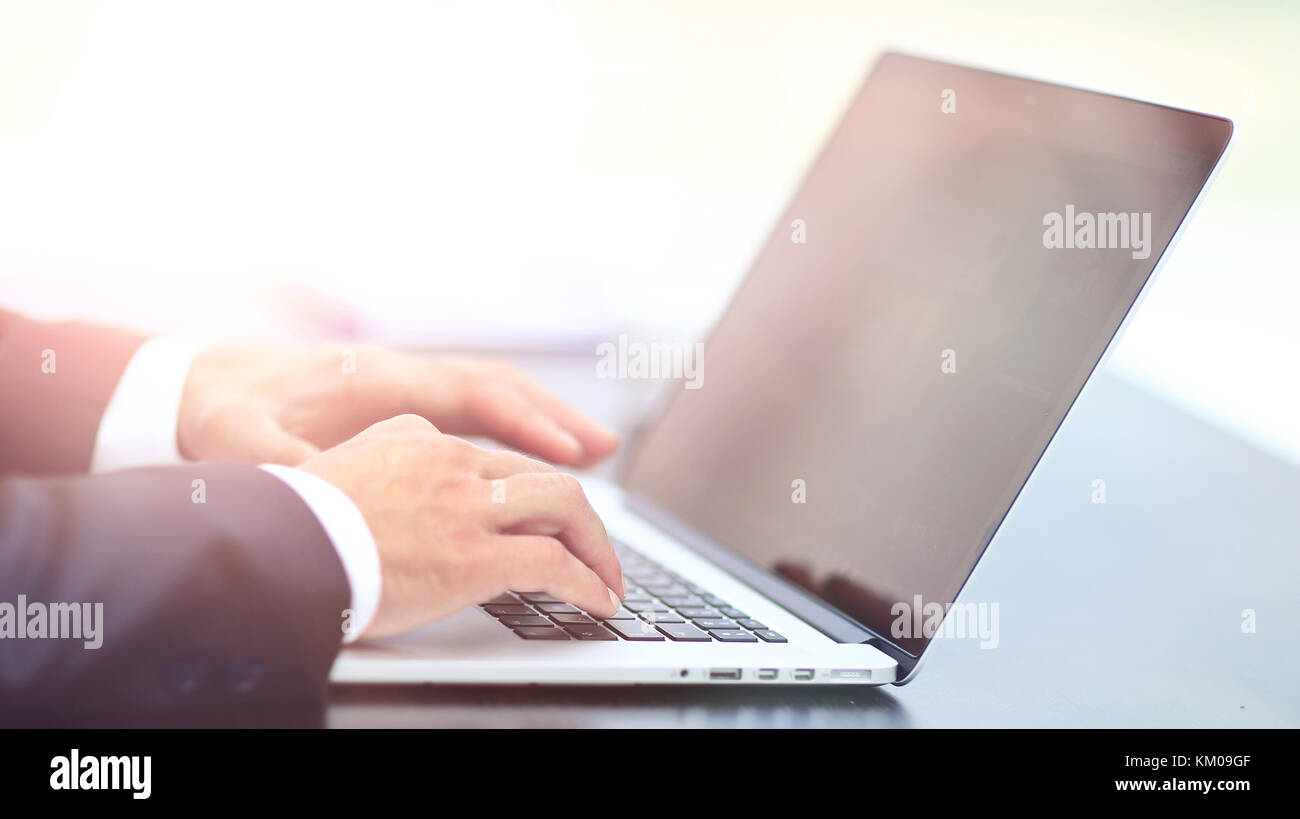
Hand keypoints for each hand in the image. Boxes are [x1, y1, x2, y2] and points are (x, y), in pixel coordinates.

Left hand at [178, 343, 618, 466]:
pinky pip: (474, 409)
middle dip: (554, 416)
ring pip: (492, 394)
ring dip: (544, 418)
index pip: (467, 393)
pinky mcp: (401, 403)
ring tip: (596, 450)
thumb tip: (326, 485)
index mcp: (377, 379)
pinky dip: (515, 425)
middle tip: (606, 448)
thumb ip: (287, 464)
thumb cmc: (225, 412)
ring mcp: (405, 386)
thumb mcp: (243, 442)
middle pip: (496, 387)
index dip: (521, 419)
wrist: (200, 382)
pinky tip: (537, 451)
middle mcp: (402, 376)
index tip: (566, 450)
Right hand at [298, 414, 624, 637]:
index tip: (547, 518)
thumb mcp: (343, 461)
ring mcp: (468, 507)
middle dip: (582, 517)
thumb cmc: (294, 520)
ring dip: (597, 547)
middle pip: (544, 478)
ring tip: (608, 578)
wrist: (272, 549)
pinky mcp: (476, 555)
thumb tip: (406, 449)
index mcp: (423, 438)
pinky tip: (598, 601)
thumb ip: (384, 451)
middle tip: (595, 548)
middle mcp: (454, 462)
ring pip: (565, 508)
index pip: (498, 461)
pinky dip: (588, 583)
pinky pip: (555, 564)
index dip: (530, 494)